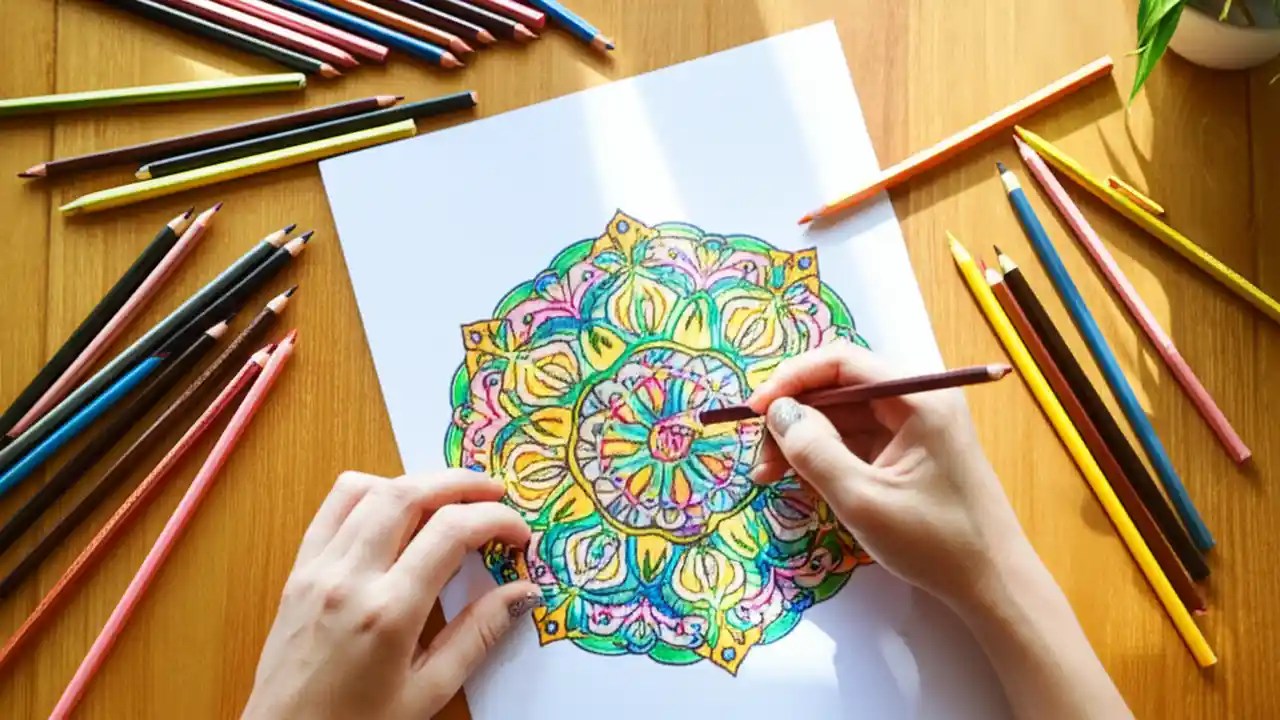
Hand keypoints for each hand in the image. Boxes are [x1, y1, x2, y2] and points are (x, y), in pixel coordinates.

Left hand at [242, 469, 541, 719]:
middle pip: (410, 493)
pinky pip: (333, 505)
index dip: (495, 520)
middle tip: (496, 493)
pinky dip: (371, 490)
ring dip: (417, 480)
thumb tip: (525, 592)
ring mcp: (317, 567)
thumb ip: (479, 634)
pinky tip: (397, 507)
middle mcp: (349, 577)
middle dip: (461, 482)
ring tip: (451, 496)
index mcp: (388, 612)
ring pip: (370, 488)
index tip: (519, 533)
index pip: (451, 532)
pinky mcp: (298, 568)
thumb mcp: (429, 691)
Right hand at [747, 342, 1030, 605]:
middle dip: (794, 417)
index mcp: (919, 398)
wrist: (994, 585)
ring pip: (844, 417)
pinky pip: (857, 441)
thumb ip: (814, 451)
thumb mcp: (863, 500)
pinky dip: (825, 457)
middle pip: (840, 388)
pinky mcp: (910, 454)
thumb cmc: (935, 542)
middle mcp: (919, 401)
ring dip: (804, 441)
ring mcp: (916, 428)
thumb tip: (778, 413)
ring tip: (769, 476)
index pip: (843, 362)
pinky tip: (800, 482)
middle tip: (761, 457)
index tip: (755, 410)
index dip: (792, 380)